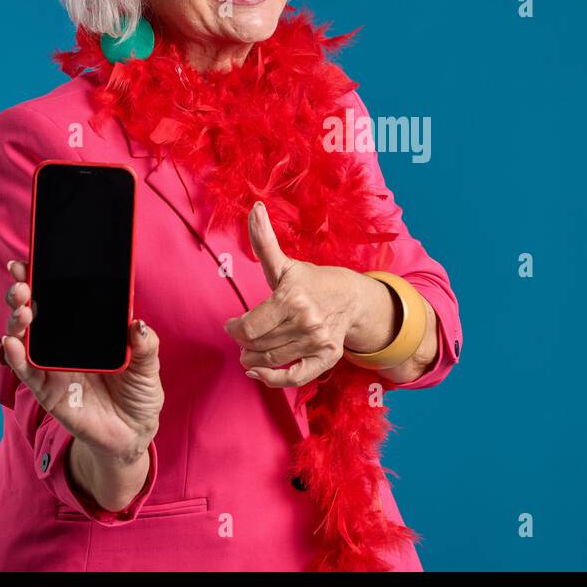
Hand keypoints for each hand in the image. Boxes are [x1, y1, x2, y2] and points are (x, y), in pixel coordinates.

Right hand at [0, 260, 163, 463]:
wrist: (133, 433)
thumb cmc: (139, 394)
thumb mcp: (149, 365)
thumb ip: (145, 345)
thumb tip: (137, 324)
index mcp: (87, 330)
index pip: (62, 298)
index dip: (44, 279)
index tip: (31, 260)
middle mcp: (64, 343)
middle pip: (36, 311)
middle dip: (23, 292)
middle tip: (22, 282)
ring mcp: (52, 365)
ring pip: (25, 337)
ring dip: (18, 320)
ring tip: (22, 308)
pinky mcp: (47, 390)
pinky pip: (27, 371)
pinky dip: (16, 357)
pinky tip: (12, 343)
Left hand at [225, 201, 375, 387]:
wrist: (353, 297)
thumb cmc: (312, 280)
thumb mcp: (284, 264)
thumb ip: (263, 240)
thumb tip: (254, 206)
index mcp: (291, 298)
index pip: (249, 327)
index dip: (234, 328)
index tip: (232, 324)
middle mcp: (306, 322)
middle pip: (257, 346)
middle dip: (243, 343)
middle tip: (243, 336)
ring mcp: (319, 342)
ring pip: (271, 361)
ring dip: (254, 359)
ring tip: (250, 351)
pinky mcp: (327, 358)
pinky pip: (295, 378)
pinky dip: (273, 380)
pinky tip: (259, 373)